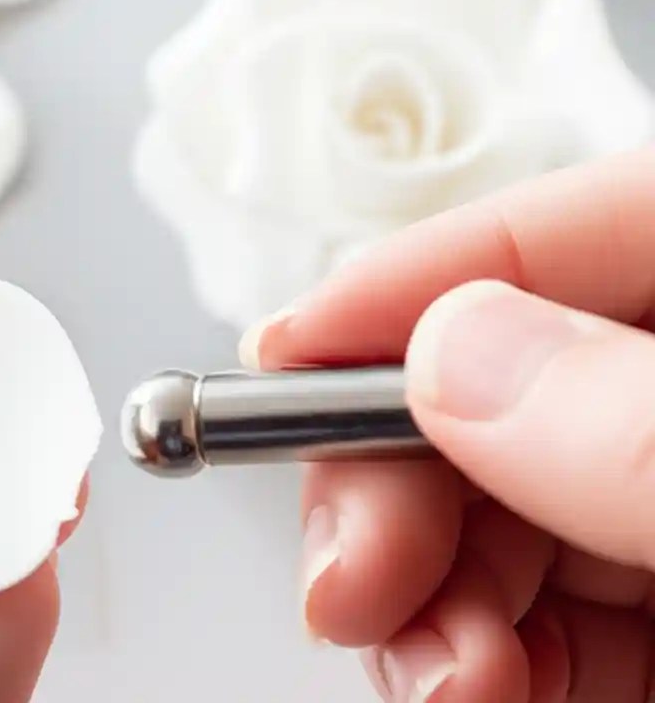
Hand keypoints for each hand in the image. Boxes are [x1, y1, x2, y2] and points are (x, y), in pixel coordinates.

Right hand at [242, 147, 654, 701]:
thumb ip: (635, 427)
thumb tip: (458, 355)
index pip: (552, 242)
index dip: (401, 287)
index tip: (282, 354)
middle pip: (487, 390)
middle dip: (391, 484)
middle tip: (351, 571)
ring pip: (490, 516)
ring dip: (422, 596)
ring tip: (436, 669)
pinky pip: (544, 620)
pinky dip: (485, 659)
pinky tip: (476, 683)